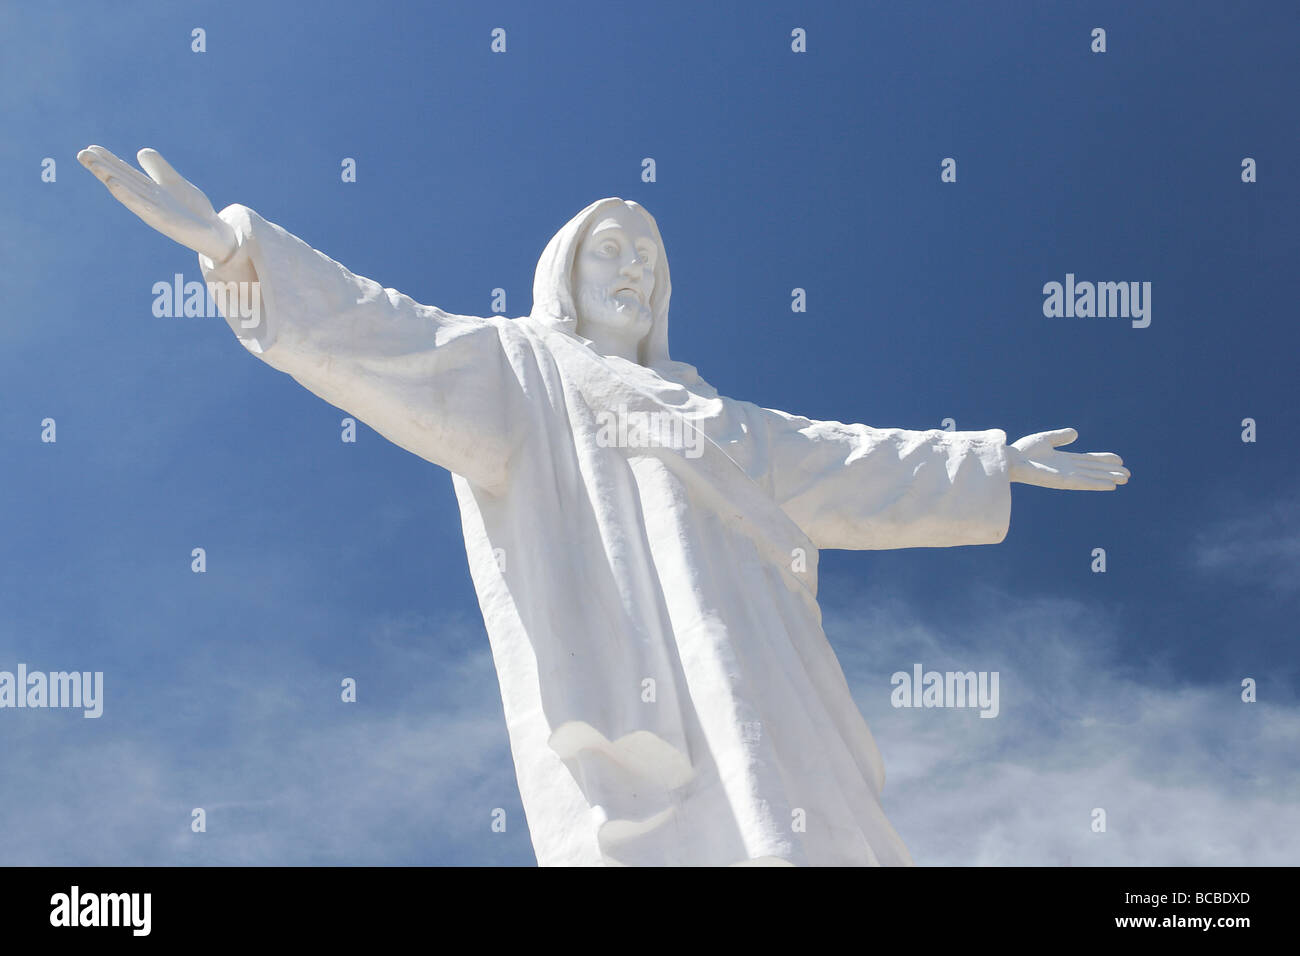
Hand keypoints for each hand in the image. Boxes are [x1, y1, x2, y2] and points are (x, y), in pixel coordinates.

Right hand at [77, 146, 237, 263]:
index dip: (109, 162)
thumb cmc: (193, 211)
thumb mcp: (174, 183)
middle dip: (103, 168)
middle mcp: (149, 202)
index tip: (90, 148)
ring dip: (112, 179)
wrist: (216, 234)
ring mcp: (156, 212)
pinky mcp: (166, 221)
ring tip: (96, 166)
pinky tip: (115, 185)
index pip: (126, 174)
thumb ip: (158, 168)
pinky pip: (144, 207)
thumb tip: (140, 152)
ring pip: (130, 193)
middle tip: (82, 154)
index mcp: (150, 192)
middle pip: (123, 182)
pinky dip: (129, 196)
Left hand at [1008, 428, 1128, 490]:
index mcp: (1063, 459)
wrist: (1012, 459)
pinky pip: (1084, 482)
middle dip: (1110, 471)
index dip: (1103, 460)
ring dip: (1109, 478)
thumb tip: (1076, 433)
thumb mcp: (1045, 440)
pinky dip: (1098, 483)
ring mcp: (1066, 475)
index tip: (1119, 460)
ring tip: (1125, 480)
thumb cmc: (1023, 451)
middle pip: (1094, 469)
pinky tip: (1111, 485)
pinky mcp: (1063, 481)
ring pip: (1093, 477)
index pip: (1088, 460)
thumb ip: (1060, 437)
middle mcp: (1067, 469)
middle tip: (1128, 474)